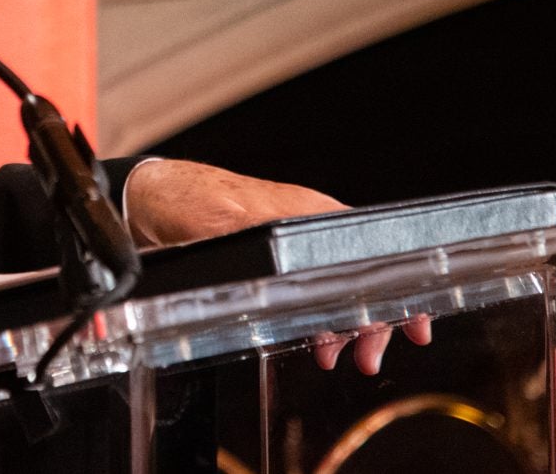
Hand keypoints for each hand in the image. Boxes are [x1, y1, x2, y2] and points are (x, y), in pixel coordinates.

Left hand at [123, 159, 432, 373]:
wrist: (146, 199)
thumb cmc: (186, 196)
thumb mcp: (223, 221)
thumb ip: (262, 241)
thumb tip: (291, 269)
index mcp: (308, 214)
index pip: (369, 253)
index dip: (391, 291)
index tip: (409, 322)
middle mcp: (305, 230)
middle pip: (357, 278)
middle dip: (371, 321)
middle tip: (367, 358)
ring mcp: (287, 250)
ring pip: (334, 292)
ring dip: (344, 328)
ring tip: (341, 357)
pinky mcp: (266, 266)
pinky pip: (307, 298)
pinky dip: (317, 323)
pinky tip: (315, 343)